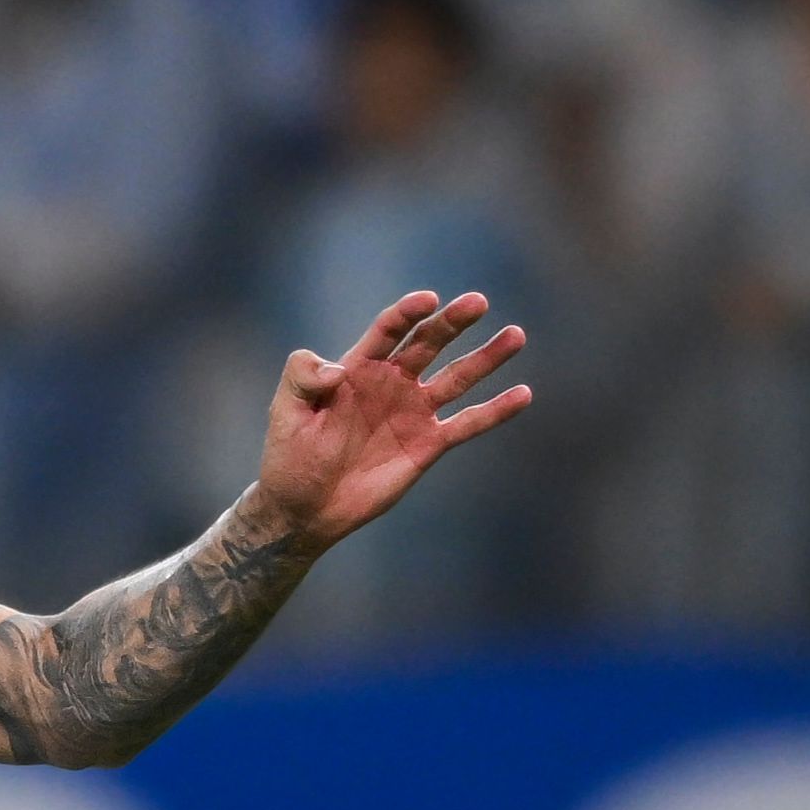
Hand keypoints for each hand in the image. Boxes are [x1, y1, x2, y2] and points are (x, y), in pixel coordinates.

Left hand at [254, 288, 530, 551]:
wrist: (303, 508)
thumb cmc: (289, 457)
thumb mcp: (285, 412)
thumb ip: (302, 378)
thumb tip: (336, 368)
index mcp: (357, 368)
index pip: (389, 330)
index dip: (408, 313)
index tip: (428, 301)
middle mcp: (391, 383)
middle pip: (429, 343)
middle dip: (452, 322)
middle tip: (477, 302)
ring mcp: (413, 412)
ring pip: (457, 377)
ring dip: (487, 357)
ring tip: (516, 335)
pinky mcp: (428, 444)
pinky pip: (467, 423)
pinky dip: (495, 410)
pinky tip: (523, 394)